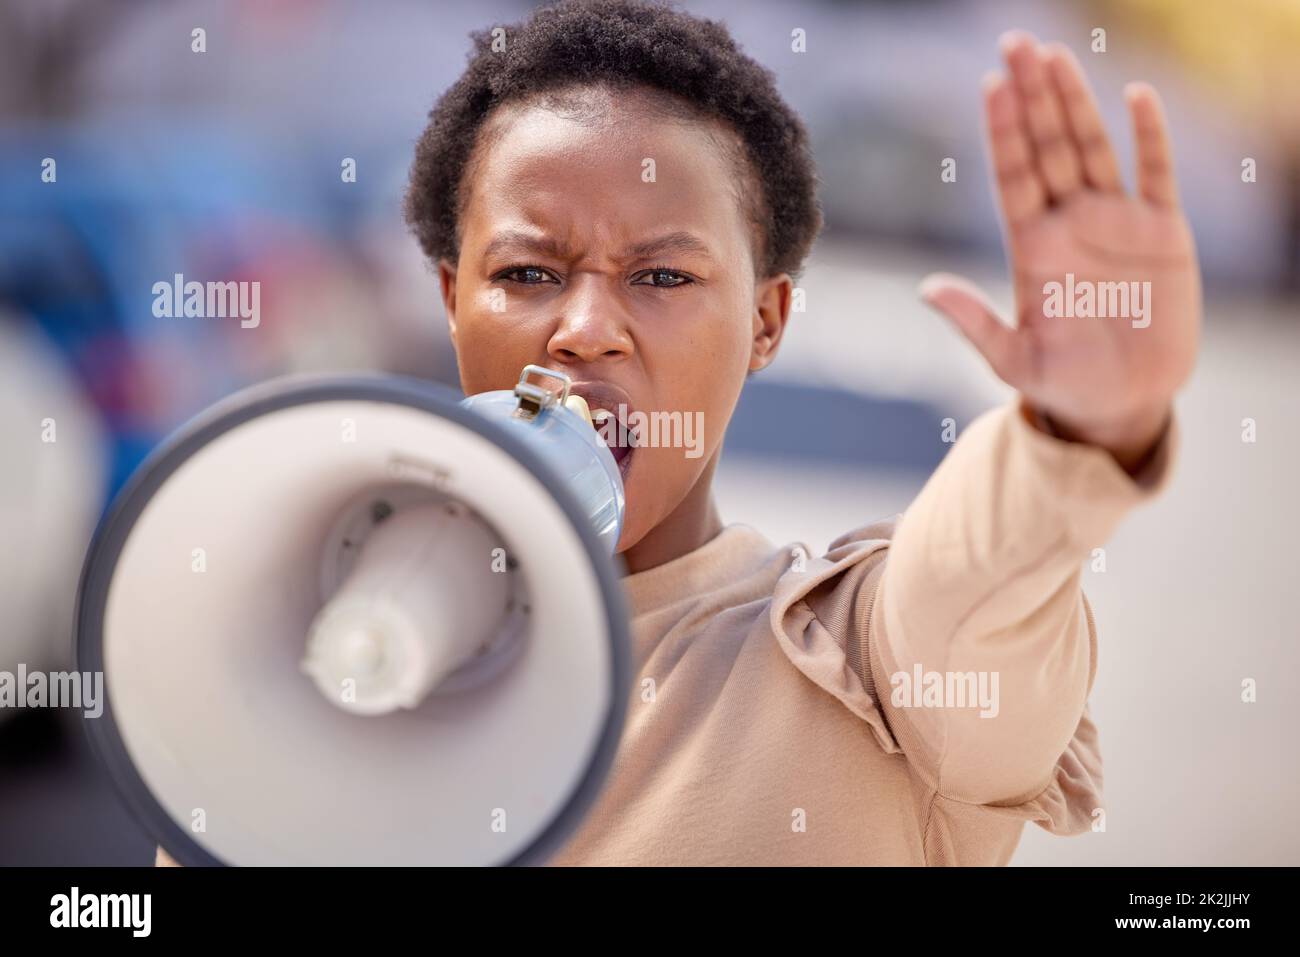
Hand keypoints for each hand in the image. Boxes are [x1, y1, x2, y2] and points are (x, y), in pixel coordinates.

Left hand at [920, 31, 1200, 469]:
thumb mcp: (1013, 358)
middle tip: (1017, 45)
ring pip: (1095, 149)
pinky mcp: (1163, 234)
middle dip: (1033, 98)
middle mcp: (1070, 224)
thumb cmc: (1062, 384)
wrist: (1121, 404)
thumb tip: (925, 289)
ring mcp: (1116, 223)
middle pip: (1049, 148)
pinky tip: (1138, 97)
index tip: (990, 86)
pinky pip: (1156, 176)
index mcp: (1032, 247)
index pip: (1013, 176)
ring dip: (1078, 103)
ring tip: (1057, 57)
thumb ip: (974, 321)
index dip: (1004, 133)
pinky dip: (1151, 139)